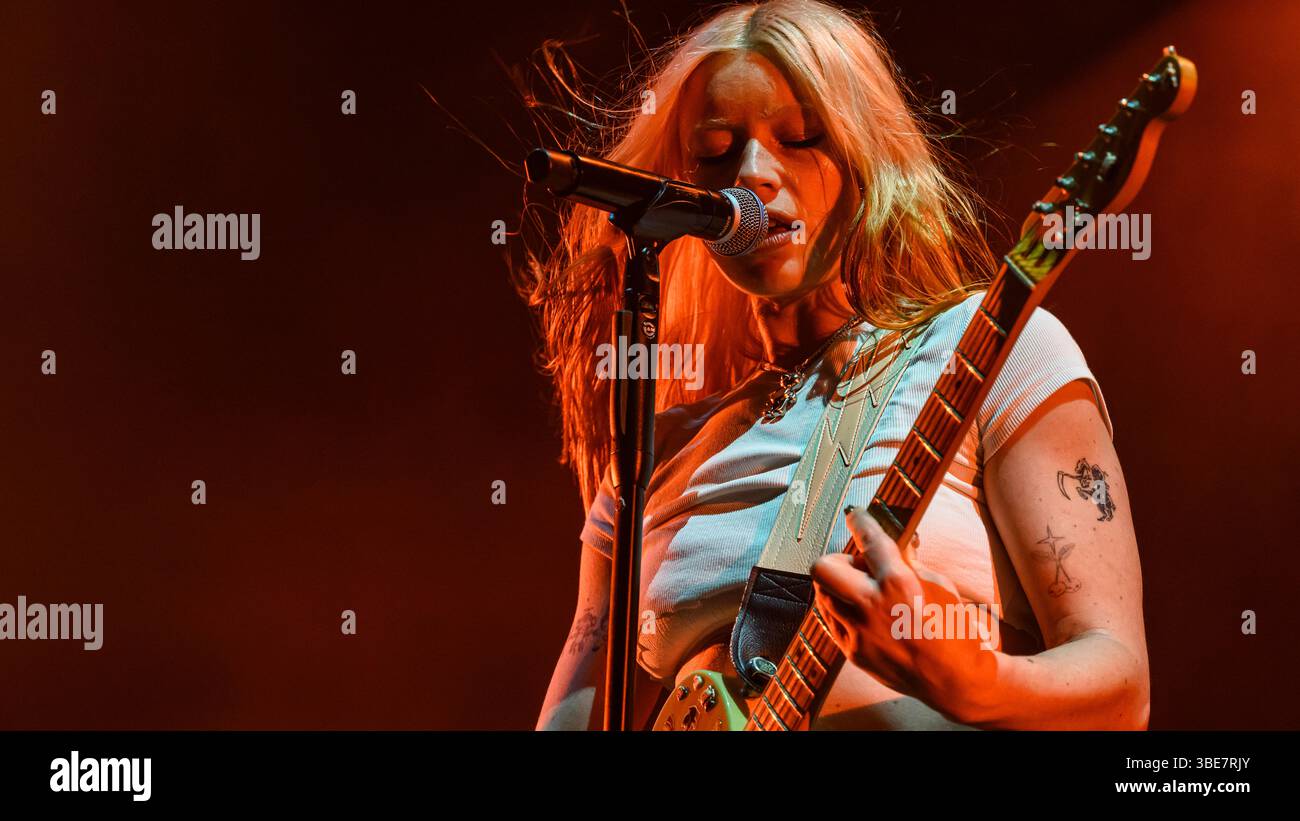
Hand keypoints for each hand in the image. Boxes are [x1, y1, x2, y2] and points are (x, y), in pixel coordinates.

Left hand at [810, 506, 997, 720]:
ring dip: (838, 586)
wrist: (955, 680)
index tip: (856, 515)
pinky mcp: (852, 652)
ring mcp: (857, 633)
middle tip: (856, 564)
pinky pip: (833, 621)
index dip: (860, 521)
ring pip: (822, 595)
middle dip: (837, 559)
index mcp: (897, 584)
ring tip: (862, 590)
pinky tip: (864, 614)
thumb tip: (897, 541)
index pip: (868, 540)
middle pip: (823, 568)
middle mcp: (870, 607)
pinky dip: (844, 611)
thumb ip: (910, 562)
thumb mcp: (940, 584)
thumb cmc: (953, 630)